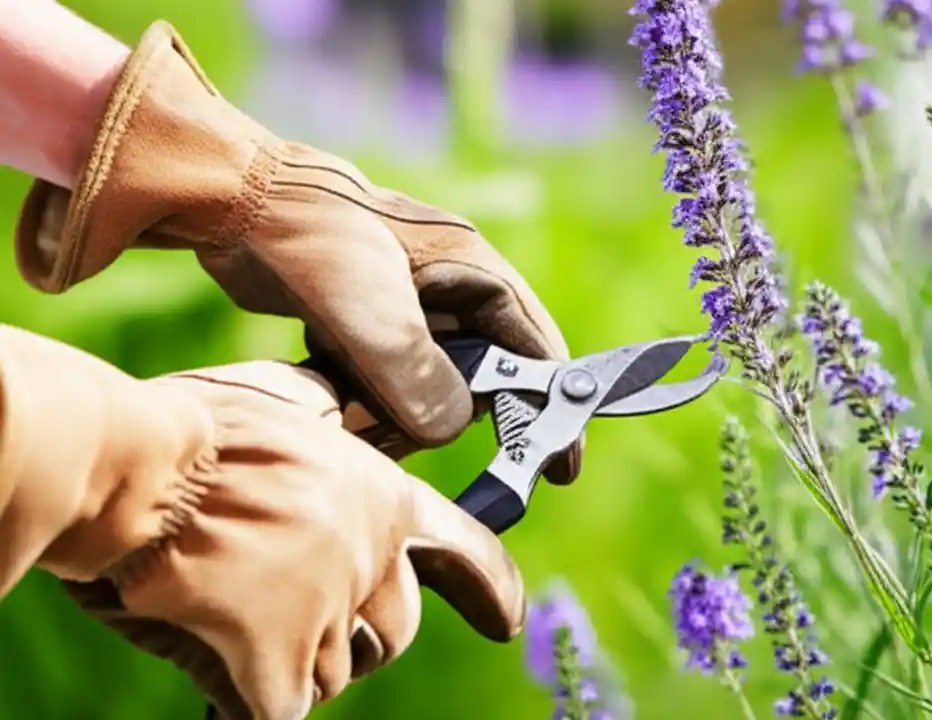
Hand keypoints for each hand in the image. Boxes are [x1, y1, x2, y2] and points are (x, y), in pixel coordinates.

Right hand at [0, 326, 523, 718]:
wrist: (141, 471)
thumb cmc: (201, 430)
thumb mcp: (294, 406)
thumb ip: (339, 428)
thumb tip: (364, 418)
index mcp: (384, 498)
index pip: (467, 552)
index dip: (490, 588)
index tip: (505, 617)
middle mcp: (373, 559)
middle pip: (397, 630)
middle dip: (362, 632)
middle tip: (300, 612)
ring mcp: (328, 615)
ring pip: (337, 672)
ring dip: (297, 658)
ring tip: (237, 613)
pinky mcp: (276, 665)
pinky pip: (281, 708)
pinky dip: (251, 696)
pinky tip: (224, 667)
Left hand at [13, 20, 580, 481]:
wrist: (235, 201)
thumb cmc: (313, 241)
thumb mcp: (373, 313)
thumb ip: (417, 377)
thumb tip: (451, 429)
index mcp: (474, 270)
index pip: (534, 348)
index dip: (551, 407)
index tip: (561, 466)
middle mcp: (449, 289)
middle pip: (477, 378)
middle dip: (446, 418)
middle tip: (407, 443)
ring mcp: (405, 306)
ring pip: (425, 386)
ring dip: (395, 414)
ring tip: (356, 421)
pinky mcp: (365, 320)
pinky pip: (383, 380)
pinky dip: (363, 400)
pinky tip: (332, 397)